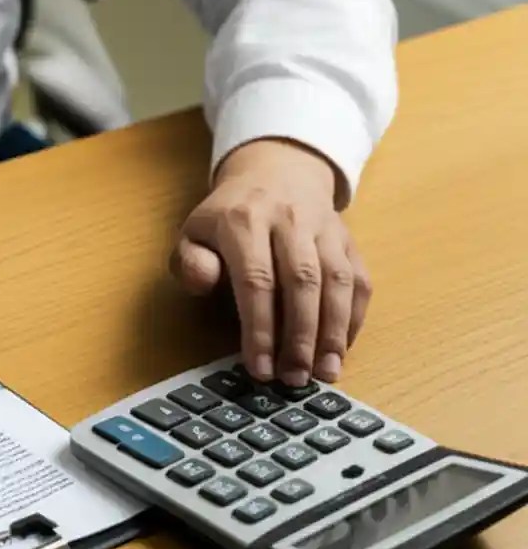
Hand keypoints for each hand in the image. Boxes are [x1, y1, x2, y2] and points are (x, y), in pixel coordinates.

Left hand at [170, 139, 371, 385]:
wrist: (277, 169)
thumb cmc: (228, 216)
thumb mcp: (194, 232)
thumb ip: (189, 261)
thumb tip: (203, 283)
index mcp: (244, 221)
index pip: (255, 281)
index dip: (260, 329)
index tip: (259, 368)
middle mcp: (289, 221)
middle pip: (301, 283)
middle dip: (300, 336)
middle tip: (295, 379)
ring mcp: (324, 228)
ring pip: (337, 281)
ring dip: (333, 332)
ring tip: (325, 373)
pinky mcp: (348, 239)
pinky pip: (358, 280)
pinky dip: (353, 318)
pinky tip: (341, 349)